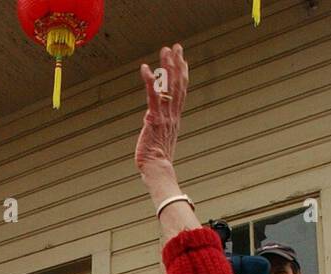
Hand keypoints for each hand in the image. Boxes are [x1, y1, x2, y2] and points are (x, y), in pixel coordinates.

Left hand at [136, 44, 188, 182]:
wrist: (158, 170)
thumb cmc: (156, 161)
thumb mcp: (158, 140)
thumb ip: (156, 127)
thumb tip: (149, 120)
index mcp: (174, 119)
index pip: (181, 93)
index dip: (182, 75)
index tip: (183, 61)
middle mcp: (172, 115)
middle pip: (178, 84)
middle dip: (177, 64)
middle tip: (177, 47)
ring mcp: (164, 116)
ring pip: (169, 86)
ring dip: (167, 66)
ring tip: (167, 50)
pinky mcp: (154, 119)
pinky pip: (153, 96)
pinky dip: (150, 81)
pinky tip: (146, 68)